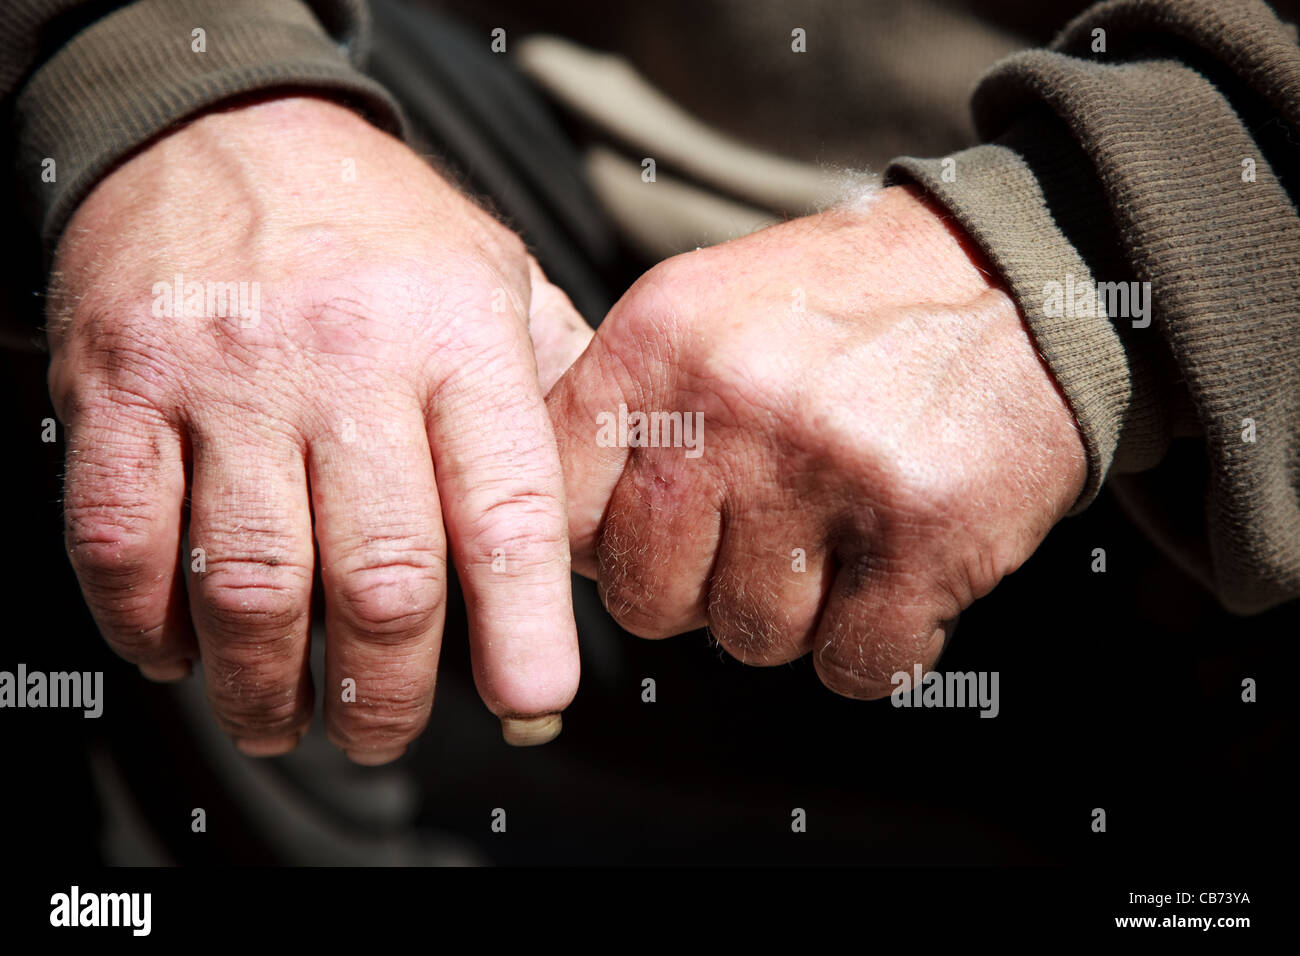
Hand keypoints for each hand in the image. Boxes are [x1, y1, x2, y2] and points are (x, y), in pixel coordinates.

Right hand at [49, 96, 588, 758]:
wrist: (223, 129)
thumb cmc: (380, 232)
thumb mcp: (496, 279)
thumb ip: (549, 393)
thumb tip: (598, 522)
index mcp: (456, 339)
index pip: (504, 510)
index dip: (522, 626)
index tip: (533, 700)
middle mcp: (344, 361)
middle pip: (379, 578)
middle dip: (386, 692)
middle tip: (383, 731)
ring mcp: (222, 378)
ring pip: (249, 585)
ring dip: (266, 686)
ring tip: (285, 720)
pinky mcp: (120, 388)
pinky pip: (122, 543)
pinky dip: (148, 627)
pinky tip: (184, 652)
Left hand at [547, 185, 1085, 697]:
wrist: (1013, 278)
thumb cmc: (843, 313)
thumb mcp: (702, 314)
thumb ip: (623, 416)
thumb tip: (555, 542)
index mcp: (658, 346)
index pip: (560, 515)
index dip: (601, 550)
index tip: (644, 541)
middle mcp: (732, 405)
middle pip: (649, 601)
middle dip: (699, 592)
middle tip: (758, 537)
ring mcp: (829, 470)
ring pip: (752, 641)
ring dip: (795, 613)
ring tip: (837, 534)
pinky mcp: (925, 532)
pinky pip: (854, 665)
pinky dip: (873, 643)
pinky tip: (892, 574)